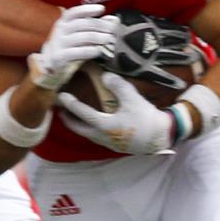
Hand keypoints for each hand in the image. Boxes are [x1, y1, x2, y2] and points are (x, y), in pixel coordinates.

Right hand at [27, 3, 116, 90]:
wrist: (51, 61)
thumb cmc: (69, 43)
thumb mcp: (77, 32)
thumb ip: (92, 24)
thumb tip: (112, 19)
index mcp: (64, 21)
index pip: (75, 12)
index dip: (88, 9)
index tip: (102, 9)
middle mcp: (60, 30)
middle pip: (82, 24)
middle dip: (99, 25)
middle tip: (112, 29)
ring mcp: (59, 43)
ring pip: (82, 37)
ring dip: (98, 38)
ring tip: (109, 39)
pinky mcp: (60, 56)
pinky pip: (78, 52)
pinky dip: (90, 51)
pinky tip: (99, 51)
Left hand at [55, 73, 175, 154]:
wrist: (160, 137)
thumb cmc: (146, 119)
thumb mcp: (133, 99)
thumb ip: (118, 86)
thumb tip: (105, 75)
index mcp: (105, 125)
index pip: (82, 113)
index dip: (71, 104)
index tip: (61, 96)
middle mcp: (102, 137)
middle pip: (78, 129)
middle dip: (67, 119)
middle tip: (59, 110)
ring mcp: (108, 143)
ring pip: (86, 134)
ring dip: (77, 125)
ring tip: (71, 116)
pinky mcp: (114, 145)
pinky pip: (95, 137)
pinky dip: (88, 129)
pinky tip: (91, 123)